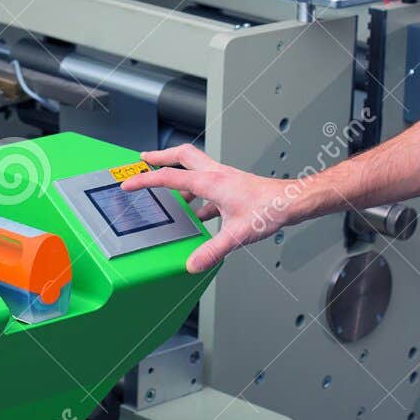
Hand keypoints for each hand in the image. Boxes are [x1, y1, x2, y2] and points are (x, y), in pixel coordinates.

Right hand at [121, 145, 296, 272]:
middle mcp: (216, 174)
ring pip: (194, 167)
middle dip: (160, 156)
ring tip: (165, 186)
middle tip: (143, 160)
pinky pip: (207, 186)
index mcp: (211, 182)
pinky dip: (196, 194)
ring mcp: (225, 178)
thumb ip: (212, 250)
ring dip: (178, 172)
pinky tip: (197, 213)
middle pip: (182, 155)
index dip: (145, 180)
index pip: (169, 177)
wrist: (291, 201)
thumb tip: (192, 263)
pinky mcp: (232, 186)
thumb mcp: (237, 234)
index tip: (129, 184)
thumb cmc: (269, 209)